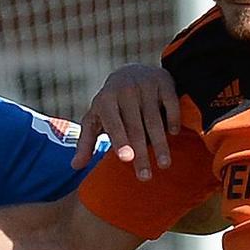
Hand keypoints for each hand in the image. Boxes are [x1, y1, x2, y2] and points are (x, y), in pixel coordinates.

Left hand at [73, 64, 181, 180]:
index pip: (113, 124)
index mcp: (106, 100)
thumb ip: (85, 142)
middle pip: (135, 128)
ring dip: (160, 144)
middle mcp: (125, 90)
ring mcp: (146, 85)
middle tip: (145, 177)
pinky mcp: (164, 81)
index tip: (126, 159)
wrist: (130, 71)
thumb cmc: (110, 105)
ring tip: (164, 165)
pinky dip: (173, 120)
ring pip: (154, 120)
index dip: (120, 141)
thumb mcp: (95, 119)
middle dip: (141, 154)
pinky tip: (174, 135)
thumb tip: (75, 166)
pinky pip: (171, 104)